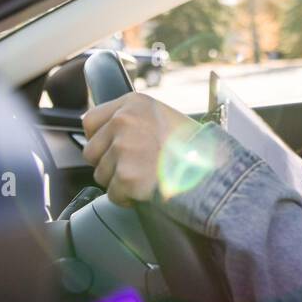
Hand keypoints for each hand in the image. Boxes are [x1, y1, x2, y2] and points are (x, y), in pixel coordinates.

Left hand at [81, 92, 201, 206]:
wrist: (211, 168)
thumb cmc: (193, 145)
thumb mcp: (161, 116)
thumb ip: (132, 119)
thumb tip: (107, 133)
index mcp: (132, 103)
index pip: (90, 120)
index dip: (99, 138)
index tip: (111, 147)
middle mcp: (124, 121)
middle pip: (91, 151)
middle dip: (108, 163)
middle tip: (133, 166)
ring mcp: (123, 149)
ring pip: (100, 174)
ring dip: (118, 181)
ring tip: (145, 177)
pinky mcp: (126, 176)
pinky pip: (113, 194)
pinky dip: (127, 198)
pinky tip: (146, 190)